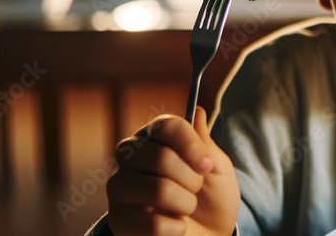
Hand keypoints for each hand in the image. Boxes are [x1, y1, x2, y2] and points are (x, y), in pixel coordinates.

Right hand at [106, 108, 239, 235]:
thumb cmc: (212, 199)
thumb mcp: (218, 169)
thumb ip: (204, 143)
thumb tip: (197, 111)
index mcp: (156, 138)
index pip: (166, 126)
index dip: (189, 144)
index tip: (207, 165)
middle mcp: (131, 158)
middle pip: (159, 157)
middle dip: (190, 178)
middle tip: (196, 188)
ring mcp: (120, 188)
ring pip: (157, 190)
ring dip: (185, 203)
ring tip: (186, 208)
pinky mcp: (117, 219)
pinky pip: (153, 223)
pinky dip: (176, 228)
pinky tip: (175, 226)